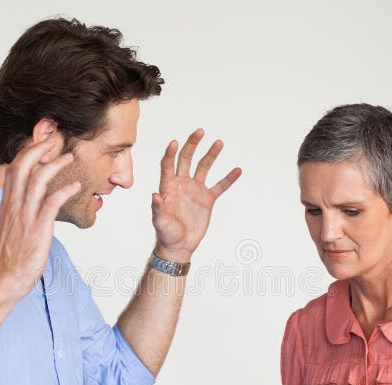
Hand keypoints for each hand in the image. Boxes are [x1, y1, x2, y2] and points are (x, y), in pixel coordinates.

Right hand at [0, 138, 80, 300]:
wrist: (5, 278)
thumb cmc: (10, 256)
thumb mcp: (12, 226)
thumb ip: (19, 210)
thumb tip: (31, 201)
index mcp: (7, 203)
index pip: (13, 168)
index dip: (27, 152)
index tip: (40, 142)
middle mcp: (14, 205)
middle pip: (22, 166)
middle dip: (38, 148)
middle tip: (54, 140)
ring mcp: (25, 215)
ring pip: (38, 179)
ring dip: (55, 165)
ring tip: (69, 157)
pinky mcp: (38, 228)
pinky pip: (52, 202)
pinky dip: (65, 191)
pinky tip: (76, 186)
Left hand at [152, 129, 241, 261]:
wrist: (179, 246)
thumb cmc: (166, 234)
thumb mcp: (160, 221)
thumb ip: (158, 208)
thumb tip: (155, 195)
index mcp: (168, 187)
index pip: (168, 165)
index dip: (170, 153)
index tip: (174, 142)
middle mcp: (182, 184)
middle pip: (186, 159)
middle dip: (192, 145)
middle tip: (200, 131)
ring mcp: (195, 190)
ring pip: (204, 167)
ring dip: (211, 155)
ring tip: (218, 142)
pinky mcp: (207, 199)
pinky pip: (220, 186)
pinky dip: (228, 178)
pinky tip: (237, 169)